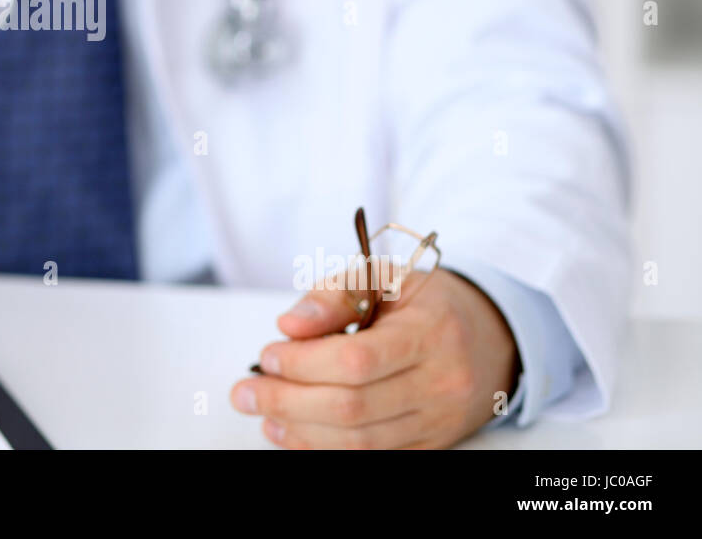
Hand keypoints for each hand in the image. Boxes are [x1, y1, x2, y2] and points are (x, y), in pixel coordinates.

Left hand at [230, 270, 519, 447]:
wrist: (491, 335)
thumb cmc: (427, 302)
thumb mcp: (384, 276)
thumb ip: (333, 294)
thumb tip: (288, 326)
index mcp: (429, 331)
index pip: (356, 361)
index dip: (303, 364)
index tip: (268, 355)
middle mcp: (441, 382)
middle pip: (352, 408)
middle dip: (287, 401)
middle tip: (246, 391)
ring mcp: (439, 420)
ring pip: (361, 443)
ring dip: (301, 432)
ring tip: (265, 413)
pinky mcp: (433, 445)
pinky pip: (375, 460)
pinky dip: (325, 451)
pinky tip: (294, 433)